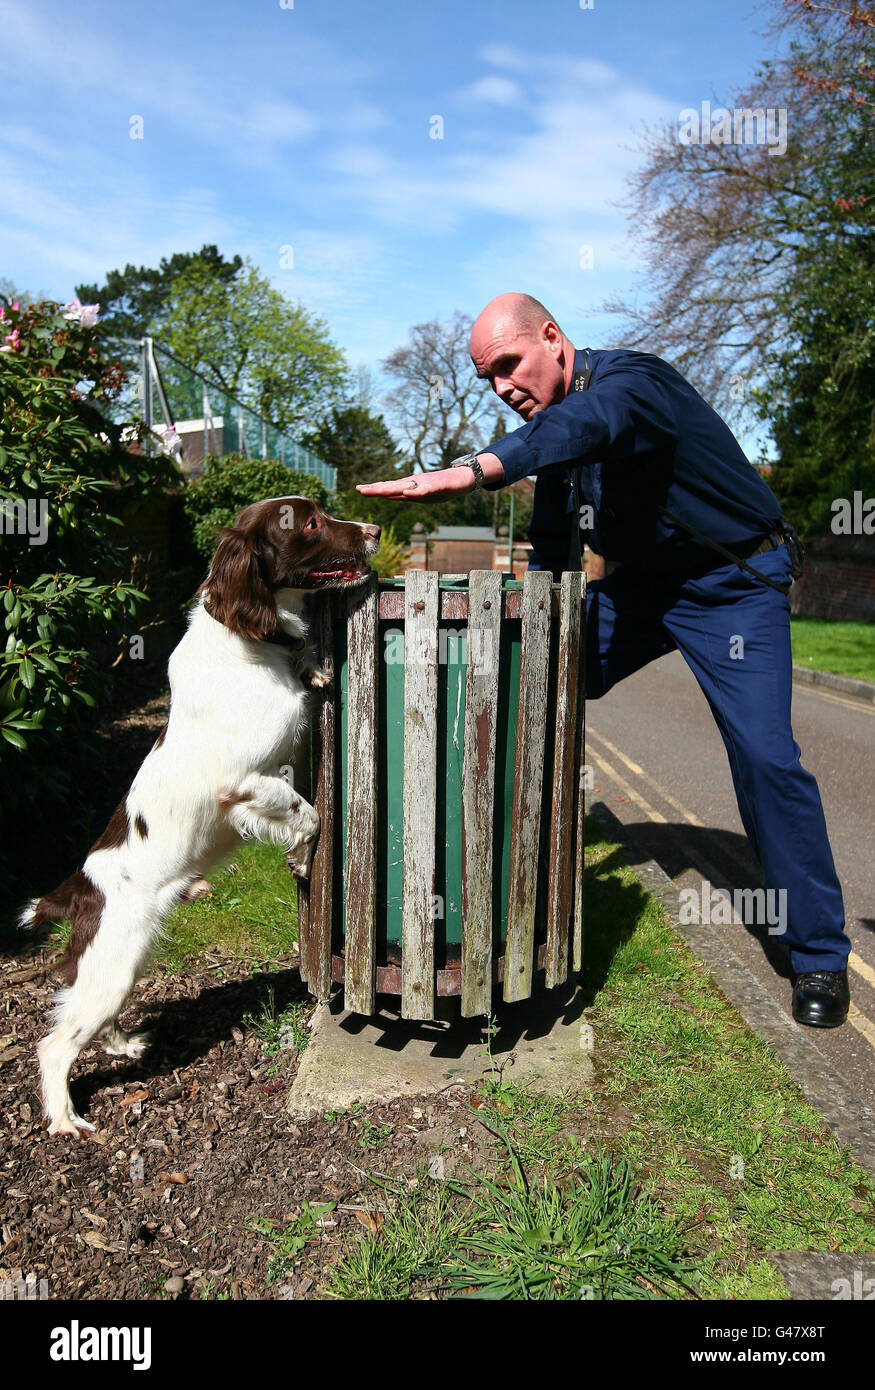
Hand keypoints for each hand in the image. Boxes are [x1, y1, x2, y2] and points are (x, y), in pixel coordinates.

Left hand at [355, 467, 474, 499]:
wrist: (462, 478)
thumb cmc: (441, 486)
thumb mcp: (421, 493)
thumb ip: (407, 494)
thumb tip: (391, 495)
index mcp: (409, 487)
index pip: (388, 489)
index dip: (374, 489)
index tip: (359, 489)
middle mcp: (414, 484)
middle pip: (392, 487)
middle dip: (375, 489)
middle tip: (359, 489)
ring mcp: (424, 484)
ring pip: (404, 487)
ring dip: (390, 489)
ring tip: (376, 491)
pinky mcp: (437, 485)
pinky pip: (424, 490)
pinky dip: (415, 492)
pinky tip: (406, 493)